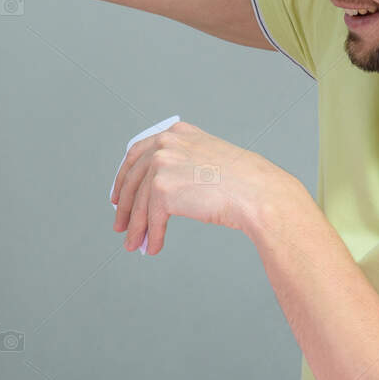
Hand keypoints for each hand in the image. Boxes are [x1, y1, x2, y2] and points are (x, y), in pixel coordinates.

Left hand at [110, 120, 291, 253]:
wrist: (259, 194)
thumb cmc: (243, 181)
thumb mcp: (208, 158)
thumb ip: (182, 164)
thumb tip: (157, 190)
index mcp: (176, 133)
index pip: (137, 155)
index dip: (124, 178)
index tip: (119, 196)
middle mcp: (166, 143)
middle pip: (133, 180)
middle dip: (125, 207)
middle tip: (121, 225)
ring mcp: (162, 164)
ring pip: (141, 203)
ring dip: (137, 227)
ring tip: (135, 244)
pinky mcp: (163, 189)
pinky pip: (152, 217)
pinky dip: (152, 234)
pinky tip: (154, 246)